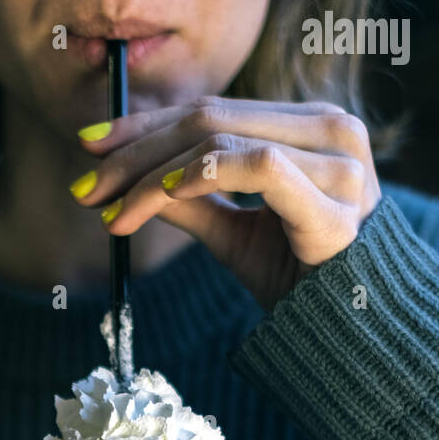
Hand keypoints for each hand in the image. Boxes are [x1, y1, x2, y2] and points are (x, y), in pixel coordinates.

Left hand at [73, 97, 381, 309]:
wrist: (350, 329)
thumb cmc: (298, 277)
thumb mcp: (234, 233)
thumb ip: (191, 200)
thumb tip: (128, 180)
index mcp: (309, 126)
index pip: (213, 110)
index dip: (145, 125)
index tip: (90, 147)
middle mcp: (331, 129)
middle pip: (210, 119)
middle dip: (136, 151)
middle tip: (87, 185)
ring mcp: (338, 160)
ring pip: (222, 141)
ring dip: (154, 174)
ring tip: (113, 209)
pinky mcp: (335, 199)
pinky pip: (258, 167)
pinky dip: (204, 176)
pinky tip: (164, 194)